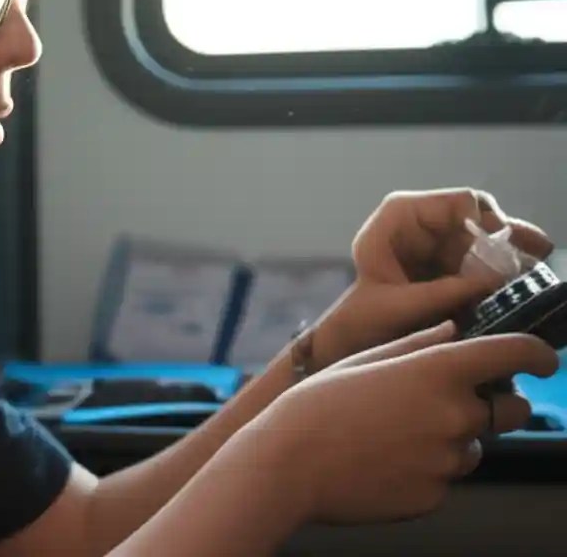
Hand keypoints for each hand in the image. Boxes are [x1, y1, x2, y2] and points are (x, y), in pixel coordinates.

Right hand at [245, 321, 558, 524]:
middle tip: (454, 401)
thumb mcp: (362, 359)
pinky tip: (381, 460)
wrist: (286, 466)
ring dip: (450, 439)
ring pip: (472, 448)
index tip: (542, 358)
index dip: (537, 353)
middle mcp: (454, 416)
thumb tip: (453, 330)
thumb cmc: (315, 405)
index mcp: (438, 371)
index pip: (515, 353)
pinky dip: (424, 469)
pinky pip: (443, 479)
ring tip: (392, 436)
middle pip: (510, 410)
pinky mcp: (433, 497)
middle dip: (495, 403)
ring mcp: (446, 461)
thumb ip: (417, 343)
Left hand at [315, 188, 553, 366]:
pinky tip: (524, 285)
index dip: (489, 222)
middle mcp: (423, 222)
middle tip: (538, 258)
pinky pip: (484, 261)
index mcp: (400, 216)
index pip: (458, 202)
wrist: (353, 339)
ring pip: (487, 240)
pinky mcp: (450, 264)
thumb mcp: (400, 306)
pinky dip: (503, 273)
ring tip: (536, 272)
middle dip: (509, 242)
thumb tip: (496, 281)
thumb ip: (445, 292)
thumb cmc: (363, 318)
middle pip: (480, 220)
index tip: (508, 251)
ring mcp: (439, 241)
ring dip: (511, 258)